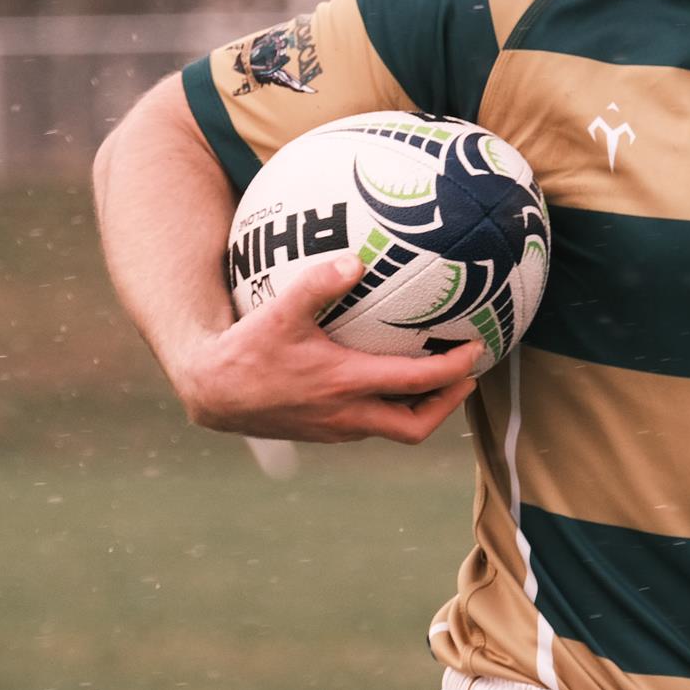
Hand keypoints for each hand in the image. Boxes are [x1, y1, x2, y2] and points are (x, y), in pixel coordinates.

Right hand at [170, 251, 481, 444]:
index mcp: (345, 384)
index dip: (453, 370)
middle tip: (466, 376)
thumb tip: (355, 259)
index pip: (416, 383)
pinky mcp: (323, 431)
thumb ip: (317, 284)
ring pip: (393, 428)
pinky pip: (370, 424)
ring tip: (436, 378)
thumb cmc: (246, 351)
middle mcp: (347, 414)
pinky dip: (390, 407)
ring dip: (420, 407)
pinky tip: (386, 380)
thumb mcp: (280, 312)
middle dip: (448, 403)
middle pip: (415, 426)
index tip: (476, 349)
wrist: (213, 394)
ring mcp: (336, 428)